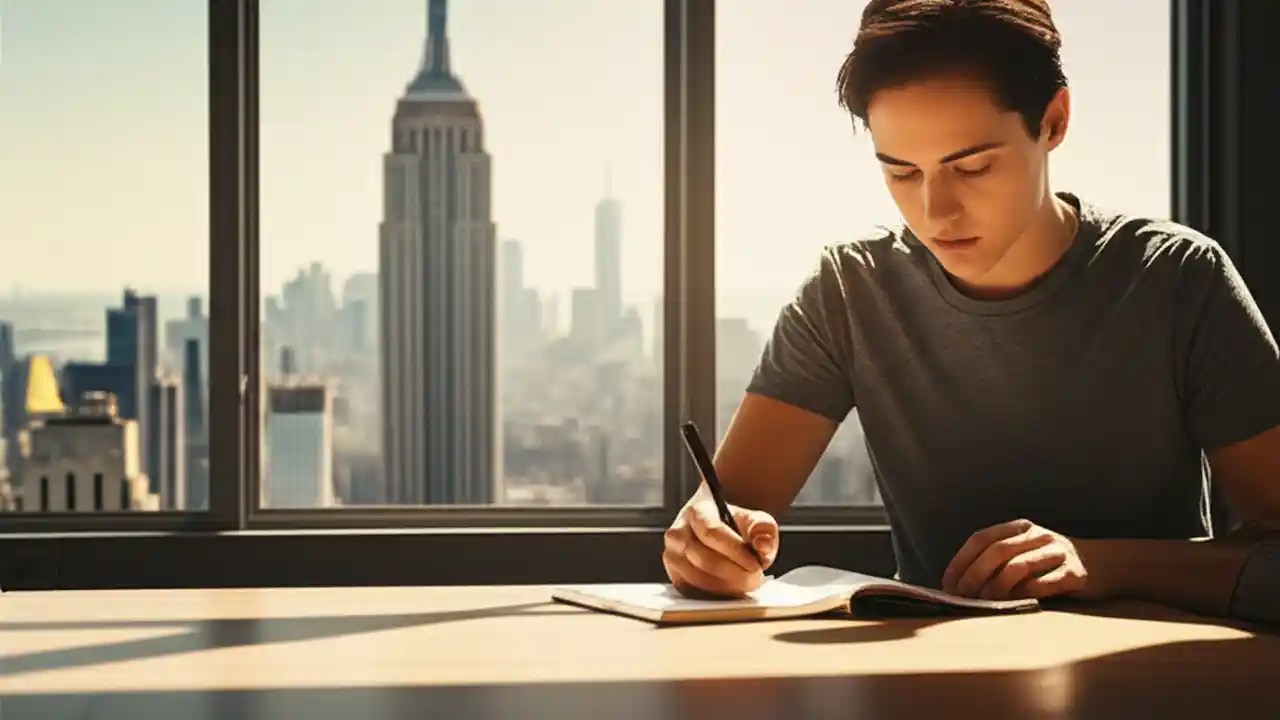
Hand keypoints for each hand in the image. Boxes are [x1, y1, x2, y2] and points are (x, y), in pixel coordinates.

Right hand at [662, 495, 778, 597]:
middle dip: (734, 573)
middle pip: (703, 558)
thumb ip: (763, 529)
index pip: (711, 531)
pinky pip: (693, 591)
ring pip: (697, 577)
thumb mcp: (756, 521)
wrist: (723, 534)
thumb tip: (762, 544)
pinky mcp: (675, 576)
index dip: (734, 551)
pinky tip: (732, 589)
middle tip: (755, 578)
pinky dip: (716, 594)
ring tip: (746, 583)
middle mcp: (678, 532)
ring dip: (726, 586)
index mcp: (696, 511)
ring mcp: (672, 556)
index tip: (755, 564)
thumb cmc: (737, 527)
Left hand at [941, 519, 1098, 600]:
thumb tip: (958, 584)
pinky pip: (1043, 584)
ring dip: (995, 587)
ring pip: (1018, 566)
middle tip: (962, 596)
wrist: (1103, 565)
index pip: (981, 538)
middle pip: (997, 551)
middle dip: (974, 575)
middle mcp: (1038, 535)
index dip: (961, 560)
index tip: (948, 583)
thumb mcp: (1023, 552)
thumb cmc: (1049, 564)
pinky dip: (1023, 594)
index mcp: (1019, 527)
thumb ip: (996, 561)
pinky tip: (1012, 604)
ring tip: (983, 602)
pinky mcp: (1076, 573)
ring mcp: (1058, 552)